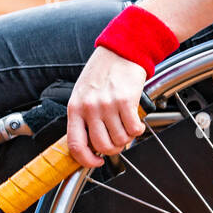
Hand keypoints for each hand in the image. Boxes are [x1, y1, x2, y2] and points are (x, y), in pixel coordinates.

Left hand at [67, 46, 147, 167]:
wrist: (121, 50)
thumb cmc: (102, 72)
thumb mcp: (83, 94)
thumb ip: (84, 118)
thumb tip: (93, 145)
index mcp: (75, 108)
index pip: (75, 144)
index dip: (86, 160)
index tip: (95, 161)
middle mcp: (89, 107)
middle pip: (101, 146)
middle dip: (112, 150)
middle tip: (117, 142)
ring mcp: (107, 104)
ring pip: (119, 139)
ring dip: (126, 139)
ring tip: (126, 128)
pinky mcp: (125, 101)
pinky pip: (133, 129)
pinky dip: (138, 130)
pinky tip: (136, 123)